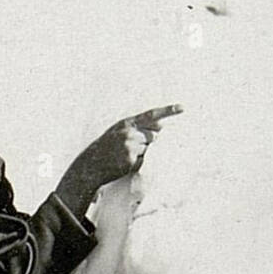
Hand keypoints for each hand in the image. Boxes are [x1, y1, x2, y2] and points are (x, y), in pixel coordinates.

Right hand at [57, 104, 182, 213]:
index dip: (168, 111)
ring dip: (142, 154)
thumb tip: (161, 127)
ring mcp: (130, 147)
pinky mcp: (131, 160)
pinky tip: (125, 163)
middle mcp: (129, 133)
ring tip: (125, 156)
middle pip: (154, 136)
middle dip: (148, 142)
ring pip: (150, 149)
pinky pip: (144, 161)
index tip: (183, 107)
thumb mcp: (118, 131)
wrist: (90, 165)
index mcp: (126, 123)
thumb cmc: (105, 148)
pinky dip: (138, 163)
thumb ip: (138, 127)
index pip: (151, 115)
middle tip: (130, 148)